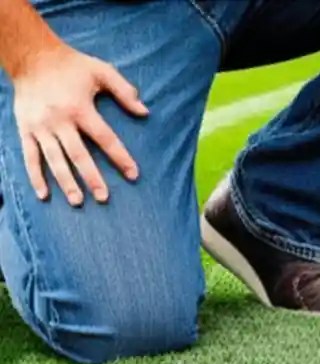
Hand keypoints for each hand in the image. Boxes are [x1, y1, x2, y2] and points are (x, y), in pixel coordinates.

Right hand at [11, 43, 147, 205]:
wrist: (31, 56)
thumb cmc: (72, 65)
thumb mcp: (101, 71)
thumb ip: (124, 91)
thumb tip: (145, 112)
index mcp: (80, 108)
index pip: (105, 138)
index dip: (120, 157)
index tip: (134, 175)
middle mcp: (59, 120)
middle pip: (78, 155)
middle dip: (92, 177)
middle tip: (104, 198)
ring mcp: (40, 127)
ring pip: (54, 160)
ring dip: (66, 182)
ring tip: (78, 201)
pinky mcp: (25, 129)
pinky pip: (30, 156)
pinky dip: (36, 176)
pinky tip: (44, 195)